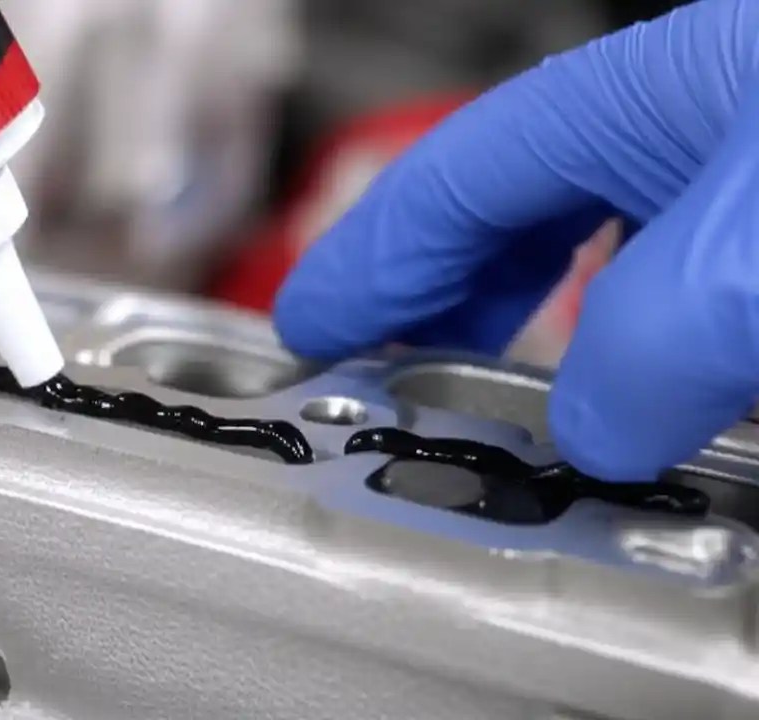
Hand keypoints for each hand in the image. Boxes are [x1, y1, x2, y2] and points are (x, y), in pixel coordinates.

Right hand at [274, 0, 758, 481]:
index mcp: (652, 87)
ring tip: (482, 374)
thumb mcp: (748, 266)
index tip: (307, 325)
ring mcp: (746, 166)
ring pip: (588, 233)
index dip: (366, 261)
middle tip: (376, 363)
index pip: (453, 179)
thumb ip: (641, 353)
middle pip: (505, 199)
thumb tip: (592, 432)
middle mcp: (693, 114)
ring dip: (520, 307)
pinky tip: (632, 375)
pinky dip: (621, 330)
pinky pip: (671, 274)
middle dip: (430, 284)